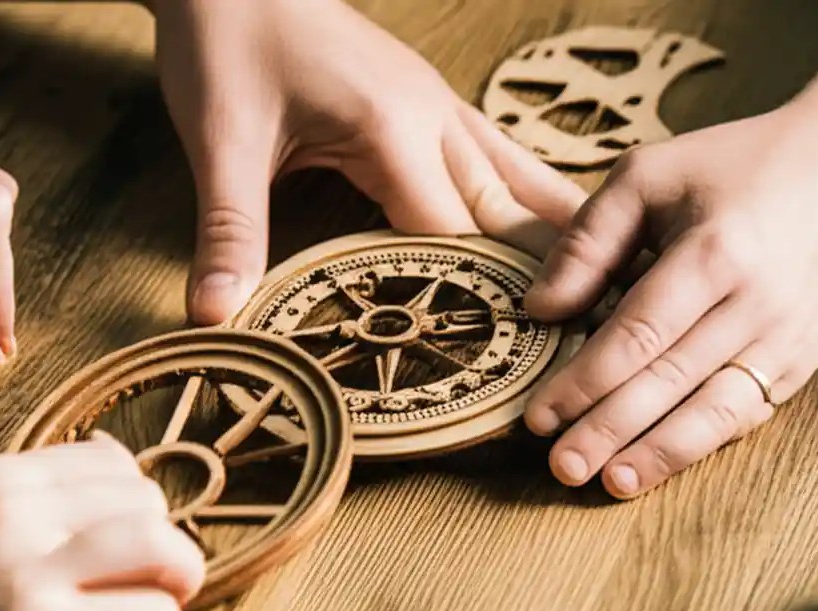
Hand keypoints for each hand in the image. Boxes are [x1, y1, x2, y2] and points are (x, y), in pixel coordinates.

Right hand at [0, 435, 204, 610]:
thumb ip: (31, 485)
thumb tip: (115, 458)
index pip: (116, 465)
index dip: (135, 505)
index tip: (123, 543)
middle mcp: (14, 513)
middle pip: (148, 504)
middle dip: (162, 545)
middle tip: (144, 583)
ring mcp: (25, 575)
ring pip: (165, 553)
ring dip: (174, 586)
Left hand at [151, 0, 585, 323]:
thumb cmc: (229, 41)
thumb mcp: (221, 140)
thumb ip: (230, 230)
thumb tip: (216, 315)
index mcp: (395, 130)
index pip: (460, 236)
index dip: (489, 301)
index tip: (522, 361)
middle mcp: (434, 119)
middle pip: (508, 211)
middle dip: (545, 276)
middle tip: (587, 342)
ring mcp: (438, 106)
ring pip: (516, 179)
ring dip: (551, 236)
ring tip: (601, 295)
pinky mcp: (426, 103)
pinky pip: (494, 156)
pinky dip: (524, 198)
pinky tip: (549, 228)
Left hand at [522, 104, 817, 497]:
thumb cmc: (738, 163)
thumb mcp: (650, 174)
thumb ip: (588, 240)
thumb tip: (540, 308)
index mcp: (714, 253)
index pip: (637, 335)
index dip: (584, 382)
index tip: (539, 415)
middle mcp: (756, 303)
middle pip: (670, 381)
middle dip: (610, 431)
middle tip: (562, 467)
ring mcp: (787, 336)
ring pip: (716, 409)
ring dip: (660, 454)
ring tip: (611, 484)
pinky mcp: (804, 357)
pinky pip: (750, 410)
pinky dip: (705, 441)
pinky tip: (663, 462)